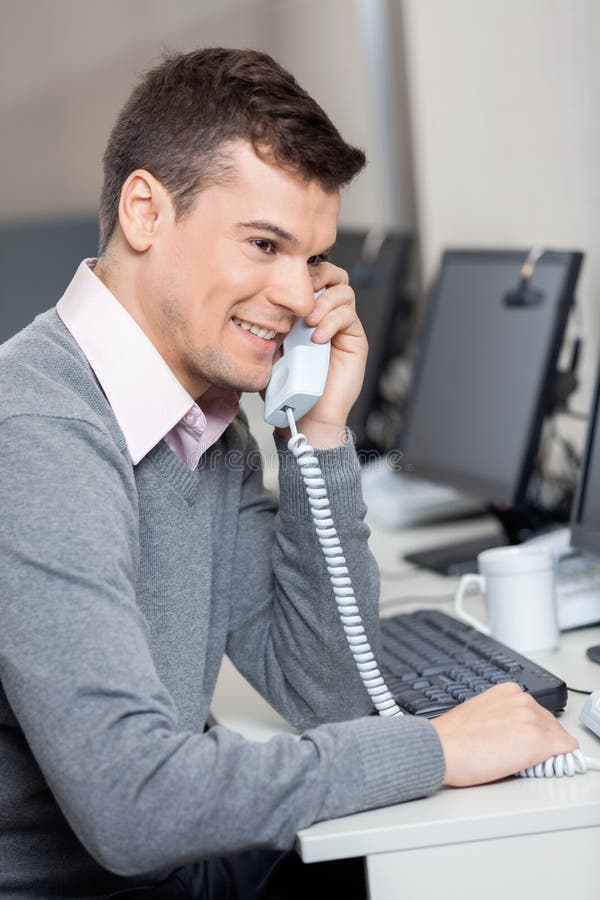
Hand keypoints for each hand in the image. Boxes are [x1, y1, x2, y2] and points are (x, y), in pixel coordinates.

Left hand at [283, 261, 367, 448]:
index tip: (284, 282)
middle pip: (333, 275)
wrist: (304, 415)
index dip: (302, 272)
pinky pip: (349, 316)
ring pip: (343, 292)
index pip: (311, 277)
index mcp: (306, 312)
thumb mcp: (269, 348)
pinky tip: (318, 338)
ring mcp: (342, 327)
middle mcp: (327, 315)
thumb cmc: (285, 387)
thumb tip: (260, 297)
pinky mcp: (355, 340)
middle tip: (303, 292)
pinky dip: (332, 321)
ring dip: (324, 302)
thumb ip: (270, 323)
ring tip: (309, 323)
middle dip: (319, 276)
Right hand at [430, 682, 578, 786]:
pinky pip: (566, 749)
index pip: (536, 711)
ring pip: (559, 736)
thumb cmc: (453, 738)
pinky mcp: (539, 740)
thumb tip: (514, 732)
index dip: (532, 731)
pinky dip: (561, 759)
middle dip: (542, 740)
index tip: (524, 743)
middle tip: (522, 756)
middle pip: (550, 723)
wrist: (442, 748)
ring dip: (548, 750)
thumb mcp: (480, 714)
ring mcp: (532, 719)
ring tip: (525, 762)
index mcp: (508, 691)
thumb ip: (502, 715)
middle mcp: (523, 699)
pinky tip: (544, 766)